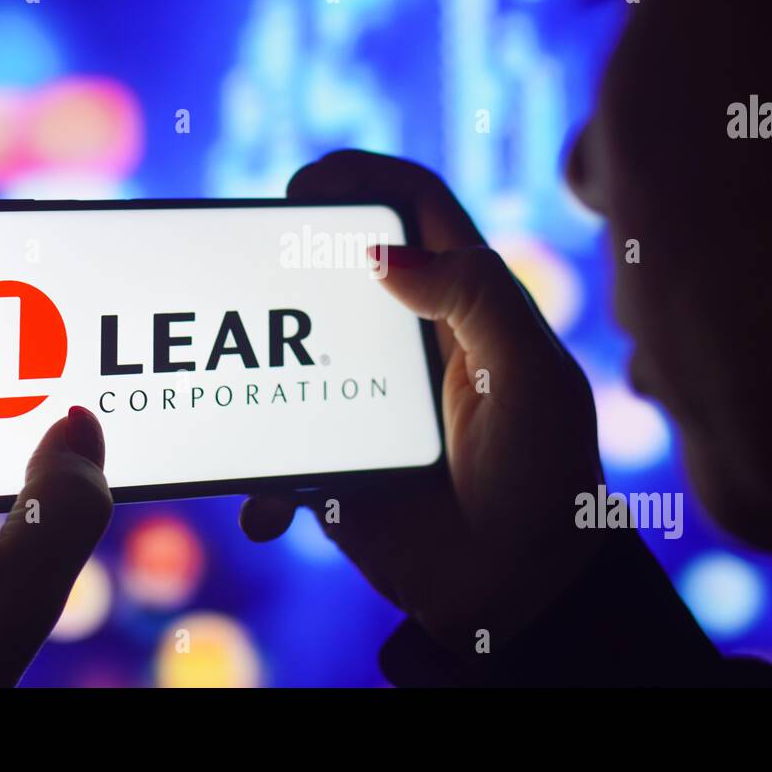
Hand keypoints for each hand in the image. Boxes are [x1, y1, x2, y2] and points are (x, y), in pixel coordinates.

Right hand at [240, 151, 603, 651]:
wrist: (521, 594)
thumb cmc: (544, 479)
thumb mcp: (530, 378)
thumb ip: (475, 298)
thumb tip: (384, 249)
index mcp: (466, 302)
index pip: (415, 205)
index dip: (362, 176)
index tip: (303, 187)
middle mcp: (410, 338)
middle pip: (339, 266)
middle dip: (289, 254)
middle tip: (247, 259)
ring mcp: (366, 398)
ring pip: (293, 351)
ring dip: (254, 361)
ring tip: (226, 373)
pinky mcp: (335, 460)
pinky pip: (276, 451)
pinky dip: (262, 478)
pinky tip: (268, 508)